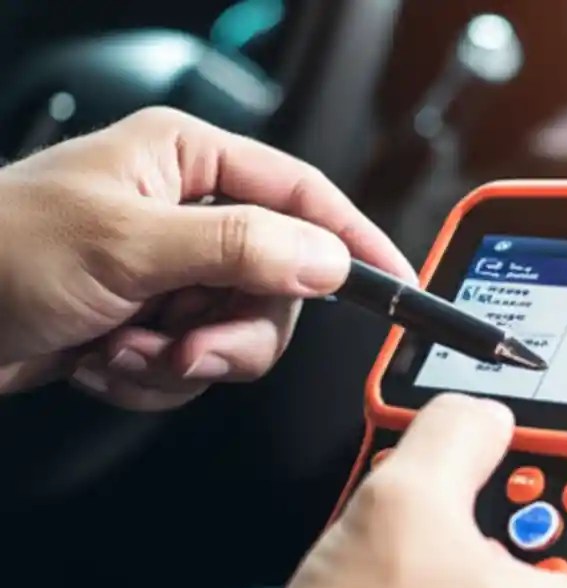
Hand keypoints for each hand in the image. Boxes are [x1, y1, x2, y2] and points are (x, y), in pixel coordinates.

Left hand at [0, 107, 414, 408]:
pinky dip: (152, 378)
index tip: (395, 285)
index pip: (302, 195)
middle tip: (187, 343)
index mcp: (188, 162)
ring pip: (239, 333)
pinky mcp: (150, 321)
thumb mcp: (129, 244)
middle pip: (278, 283)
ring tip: (127, 350)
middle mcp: (187, 213)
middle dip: (230, 330)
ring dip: (183, 361)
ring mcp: (169, 271)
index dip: (352, 241)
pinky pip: (196, 365)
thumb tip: (326, 260)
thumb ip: (240, 248)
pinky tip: (103, 361)